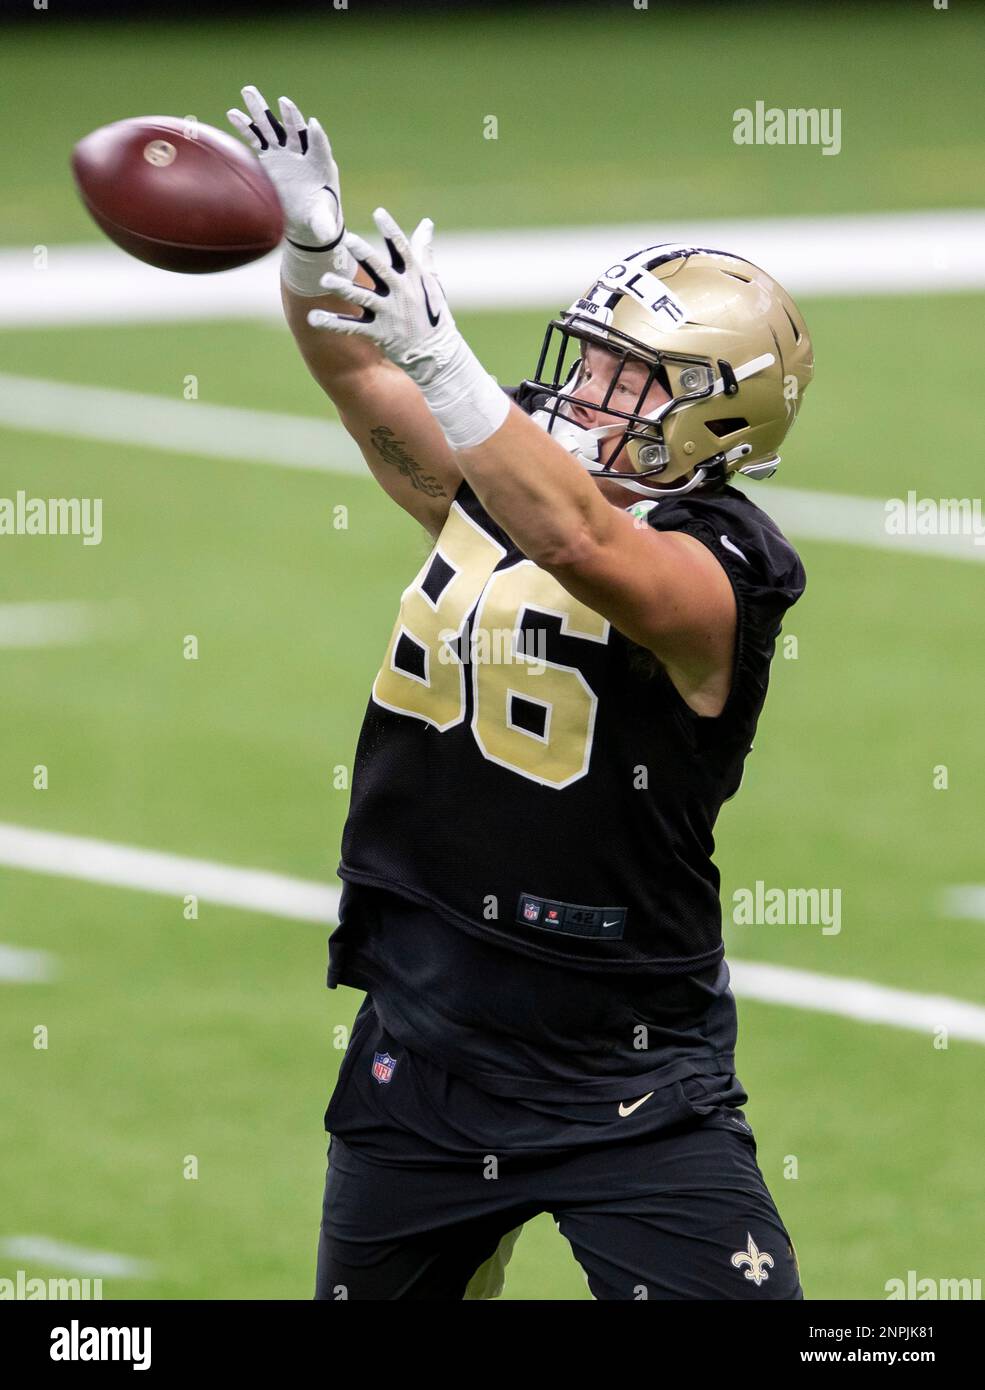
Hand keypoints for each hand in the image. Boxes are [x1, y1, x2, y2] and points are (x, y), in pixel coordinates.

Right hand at [226, 85, 344, 249]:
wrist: (306, 220)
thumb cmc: (319, 219)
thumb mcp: (322, 223)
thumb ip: (324, 225)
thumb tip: (326, 233)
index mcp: (321, 165)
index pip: (320, 146)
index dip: (317, 136)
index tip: (313, 125)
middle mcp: (302, 154)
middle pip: (296, 130)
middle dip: (290, 116)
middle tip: (283, 101)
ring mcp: (285, 154)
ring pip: (273, 129)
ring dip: (262, 111)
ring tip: (249, 91)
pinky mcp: (270, 158)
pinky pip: (257, 140)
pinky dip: (246, 127)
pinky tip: (233, 113)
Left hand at [309, 208, 508, 449]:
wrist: (437, 355)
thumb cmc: (434, 314)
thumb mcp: (432, 282)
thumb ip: (424, 252)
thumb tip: (426, 223)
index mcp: (414, 278)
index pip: (403, 250)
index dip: (391, 231)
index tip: (379, 213)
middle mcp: (402, 293)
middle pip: (380, 270)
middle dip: (365, 255)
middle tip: (348, 240)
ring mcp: (390, 313)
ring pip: (363, 298)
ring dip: (343, 288)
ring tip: (325, 279)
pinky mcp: (380, 333)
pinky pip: (352, 327)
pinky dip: (333, 323)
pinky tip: (313, 318)